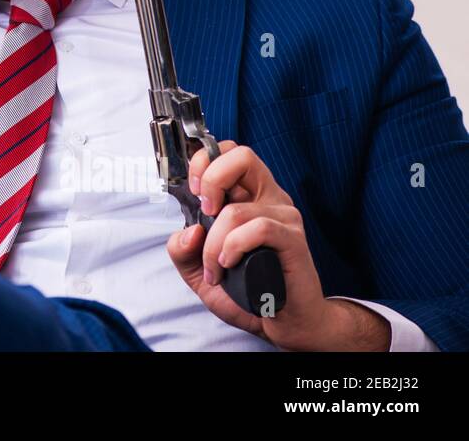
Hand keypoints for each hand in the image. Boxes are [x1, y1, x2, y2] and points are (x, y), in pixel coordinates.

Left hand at [164, 140, 389, 350]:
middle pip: (242, 155)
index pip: (230, 152)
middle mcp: (269, 197)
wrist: (282, 322)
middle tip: (205, 212)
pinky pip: (258, 228)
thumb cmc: (246, 290)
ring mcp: (284, 216)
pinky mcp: (293, 239)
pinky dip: (233, 247)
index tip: (193, 190)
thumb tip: (188, 231)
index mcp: (249, 195)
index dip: (204, 161)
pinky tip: (230, 265)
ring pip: (237, 209)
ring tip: (215, 268)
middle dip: (211, 178)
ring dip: (214, 244)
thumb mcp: (199, 270)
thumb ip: (182, 249)